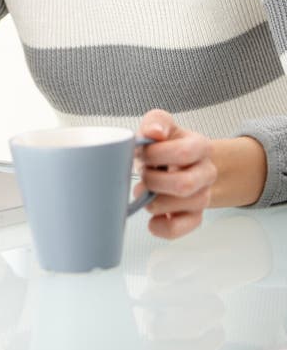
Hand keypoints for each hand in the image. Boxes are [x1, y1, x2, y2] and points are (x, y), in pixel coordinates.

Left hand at [134, 109, 216, 239]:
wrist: (175, 163)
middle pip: (185, 185)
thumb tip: (153, 132)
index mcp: (200, 146)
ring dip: (156, 203)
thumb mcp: (160, 124)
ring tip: (145, 193)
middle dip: (155, 182)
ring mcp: (203, 195)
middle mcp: (207, 172)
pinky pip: (184, 227)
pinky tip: (153, 220)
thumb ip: (156, 121)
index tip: (142, 153)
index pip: (183, 153)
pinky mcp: (195, 215)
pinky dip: (165, 227)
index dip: (156, 155)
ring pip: (185, 207)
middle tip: (143, 176)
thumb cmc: (165, 144)